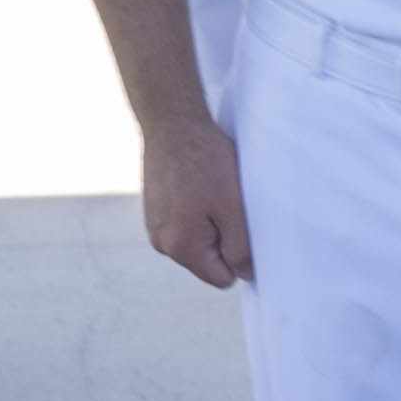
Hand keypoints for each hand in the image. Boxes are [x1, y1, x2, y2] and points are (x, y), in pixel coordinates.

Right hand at [140, 112, 251, 286]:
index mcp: (180, 248)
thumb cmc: (204, 161)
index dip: (239, 257)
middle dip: (224, 237)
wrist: (172, 122)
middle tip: (225, 203)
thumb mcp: (233, 207)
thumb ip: (240, 248)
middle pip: (209, 260)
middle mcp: (161, 242)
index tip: (241, 226)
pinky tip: (198, 184)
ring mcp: (154, 225)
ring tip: (210, 190)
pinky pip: (186, 221)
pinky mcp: (155, 209)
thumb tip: (245, 275)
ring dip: (211, 221)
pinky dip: (197, 208)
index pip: (222, 278)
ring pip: (198, 239)